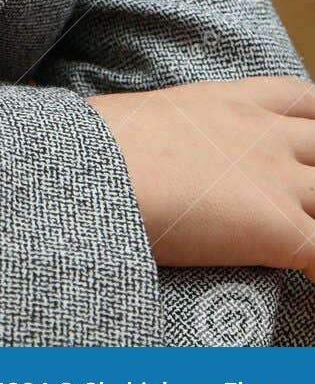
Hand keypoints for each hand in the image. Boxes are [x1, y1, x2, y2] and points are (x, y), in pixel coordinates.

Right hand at [86, 76, 314, 277]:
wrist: (91, 167)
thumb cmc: (94, 146)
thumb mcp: (145, 118)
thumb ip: (173, 131)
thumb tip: (148, 153)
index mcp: (229, 102)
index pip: (300, 100)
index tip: (312, 144)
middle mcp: (262, 134)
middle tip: (304, 201)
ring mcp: (275, 178)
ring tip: (303, 241)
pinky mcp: (276, 226)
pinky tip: (307, 284)